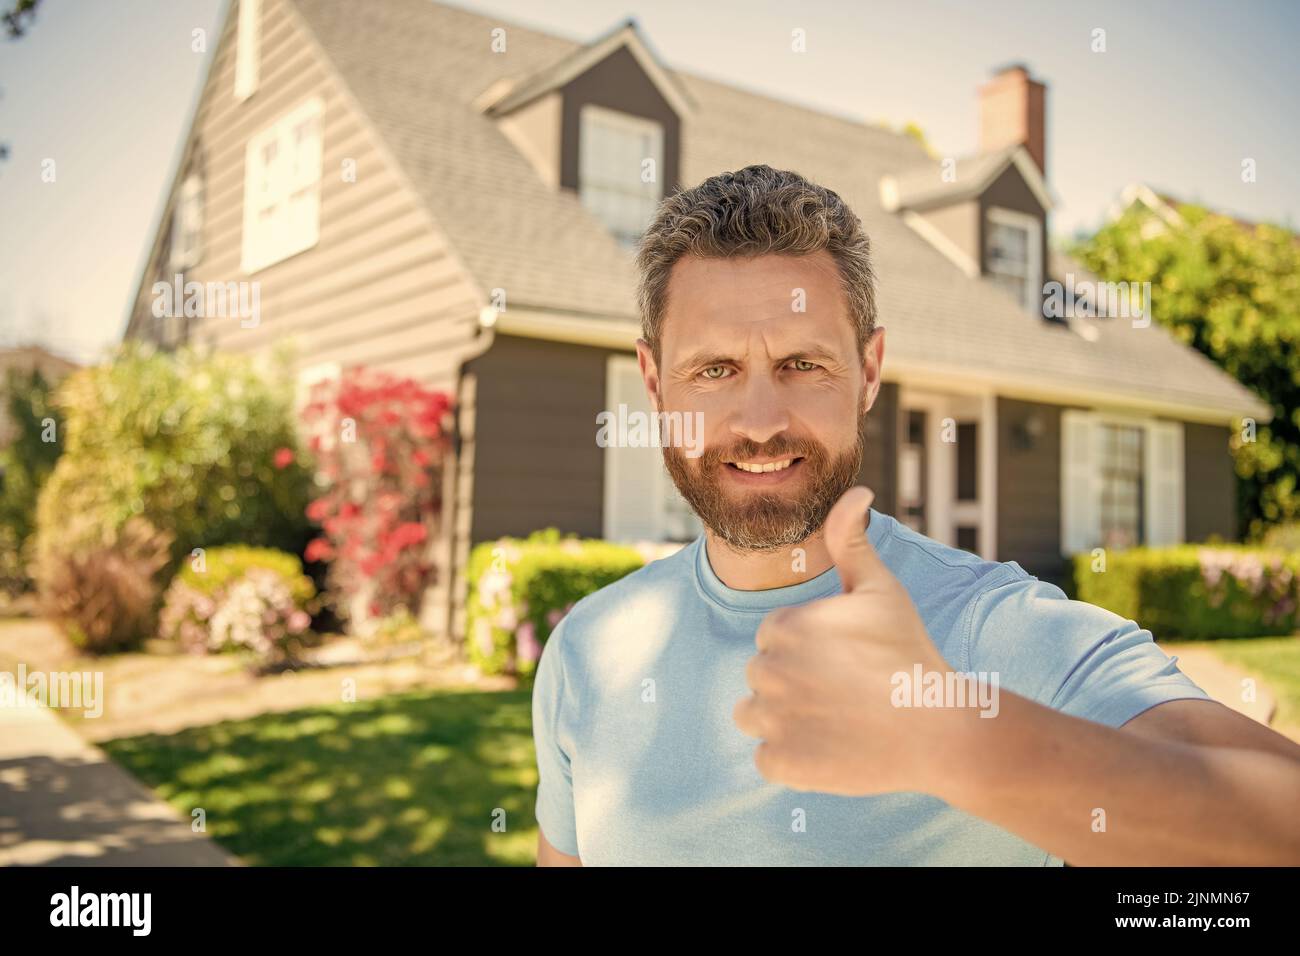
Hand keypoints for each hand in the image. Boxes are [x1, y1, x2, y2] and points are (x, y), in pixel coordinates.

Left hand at [732, 486, 961, 796]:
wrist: (939, 728)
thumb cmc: (909, 653)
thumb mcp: (881, 589)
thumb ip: (851, 540)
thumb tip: (855, 490)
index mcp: (784, 626)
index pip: (774, 636)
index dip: (810, 647)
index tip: (846, 659)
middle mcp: (769, 670)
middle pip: (763, 674)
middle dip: (795, 680)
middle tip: (845, 690)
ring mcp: (773, 720)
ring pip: (754, 714)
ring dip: (783, 718)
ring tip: (833, 718)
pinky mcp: (781, 764)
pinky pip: (766, 758)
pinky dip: (792, 758)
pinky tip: (831, 748)